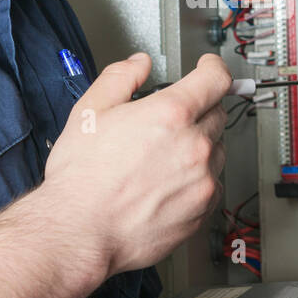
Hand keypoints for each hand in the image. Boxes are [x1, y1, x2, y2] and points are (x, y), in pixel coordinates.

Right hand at [42, 52, 231, 277]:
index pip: (216, 79)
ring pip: (216, 151)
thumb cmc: (82, 179)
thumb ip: (120, 77)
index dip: (212, 68)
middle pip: (217, 114)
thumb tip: (139, 64)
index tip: (208, 69)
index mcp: (171, 115)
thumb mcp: (90, 111)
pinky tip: (167, 184)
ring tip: (163, 157)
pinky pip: (212, 185)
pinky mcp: (202, 211)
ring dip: (200, 145)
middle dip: (199, 110)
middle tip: (170, 121)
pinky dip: (198, 179)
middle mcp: (194, 147)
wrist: (80, 233)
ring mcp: (202, 181)